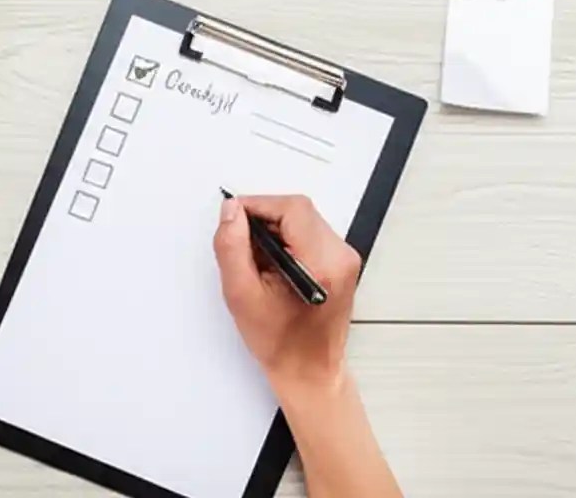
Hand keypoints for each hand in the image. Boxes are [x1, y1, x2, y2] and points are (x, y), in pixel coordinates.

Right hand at [212, 195, 360, 393]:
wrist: (309, 371)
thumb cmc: (281, 343)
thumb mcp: (242, 295)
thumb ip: (232, 247)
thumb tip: (231, 212)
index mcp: (321, 264)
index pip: (291, 209)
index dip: (257, 205)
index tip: (234, 217)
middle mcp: (340, 257)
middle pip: (297, 211)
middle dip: (264, 219)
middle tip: (242, 243)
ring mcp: (344, 259)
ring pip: (302, 220)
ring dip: (275, 230)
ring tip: (257, 260)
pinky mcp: (340, 262)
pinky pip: (309, 233)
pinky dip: (286, 241)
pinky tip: (272, 265)